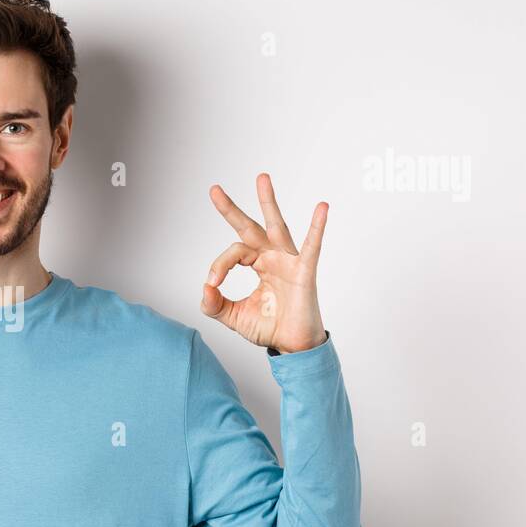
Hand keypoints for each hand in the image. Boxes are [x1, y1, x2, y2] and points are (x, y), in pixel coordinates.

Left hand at [200, 173, 327, 353]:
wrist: (293, 348)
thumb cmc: (270, 328)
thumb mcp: (234, 316)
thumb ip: (215, 305)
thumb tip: (204, 289)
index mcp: (258, 264)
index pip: (233, 253)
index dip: (219, 266)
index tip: (212, 284)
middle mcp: (272, 257)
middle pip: (249, 228)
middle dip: (231, 210)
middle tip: (213, 190)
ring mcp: (289, 261)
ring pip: (276, 226)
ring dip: (268, 202)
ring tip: (261, 178)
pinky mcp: (304, 272)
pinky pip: (312, 247)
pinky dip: (317, 227)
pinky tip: (322, 208)